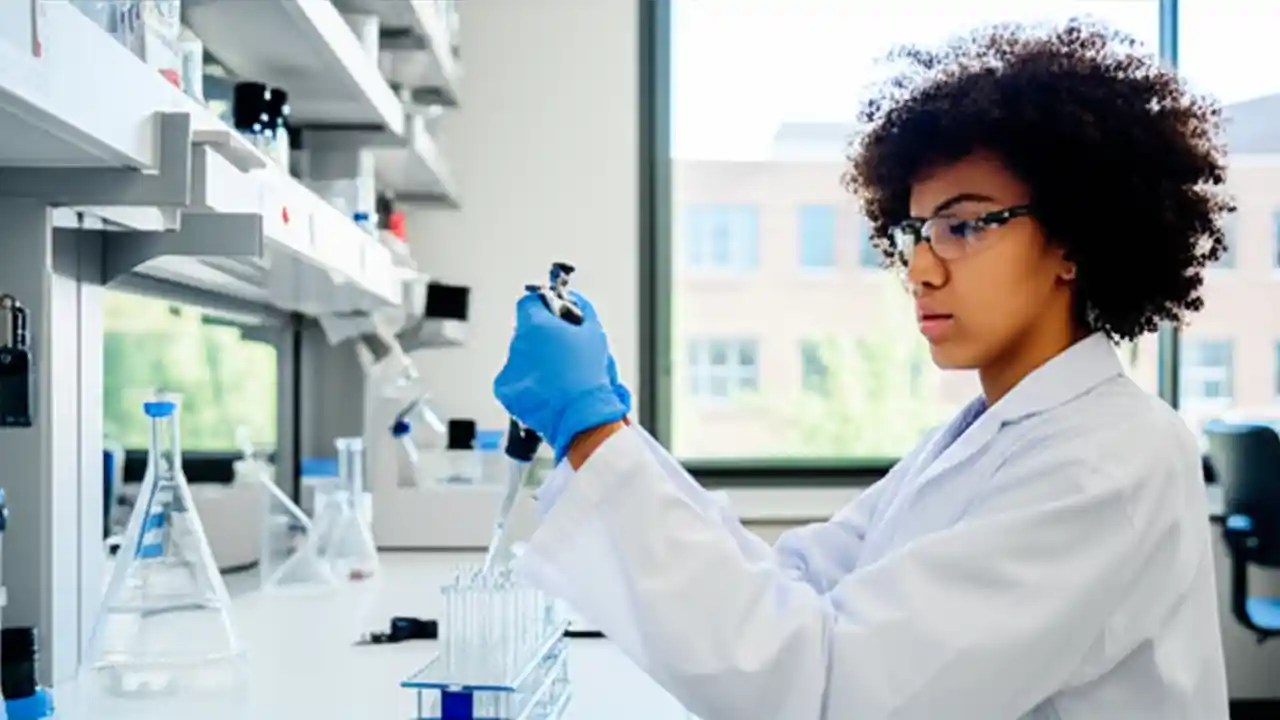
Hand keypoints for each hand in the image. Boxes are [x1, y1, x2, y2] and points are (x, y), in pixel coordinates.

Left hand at [494, 291, 629, 460]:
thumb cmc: (589, 375)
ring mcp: (509, 367)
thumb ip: (581, 309)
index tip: (554, 316)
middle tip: (562, 351)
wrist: (581, 414)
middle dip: (541, 337)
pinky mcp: (505, 389)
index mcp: (536, 324)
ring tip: (557, 377)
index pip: (529, 302)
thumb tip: (574, 301)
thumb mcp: (594, 333)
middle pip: (525, 330)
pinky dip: (526, 383)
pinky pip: (514, 379)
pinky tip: (547, 389)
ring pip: (520, 356)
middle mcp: (517, 342)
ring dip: (534, 361)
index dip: (543, 307)